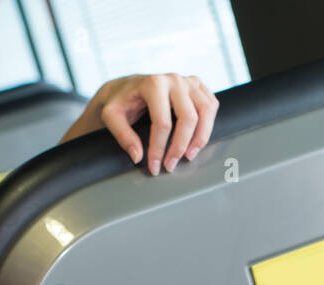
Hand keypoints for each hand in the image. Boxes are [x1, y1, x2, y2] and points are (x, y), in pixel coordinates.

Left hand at [61, 74, 218, 174]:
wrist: (128, 87)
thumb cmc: (121, 102)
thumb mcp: (112, 116)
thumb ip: (122, 135)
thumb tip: (138, 156)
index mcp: (153, 84)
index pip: (163, 122)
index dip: (159, 149)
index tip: (154, 167)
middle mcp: (174, 79)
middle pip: (188, 118)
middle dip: (180, 146)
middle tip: (171, 165)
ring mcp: (188, 81)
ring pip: (206, 111)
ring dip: (200, 138)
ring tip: (189, 156)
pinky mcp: (197, 85)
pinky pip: (211, 105)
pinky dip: (209, 124)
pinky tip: (197, 139)